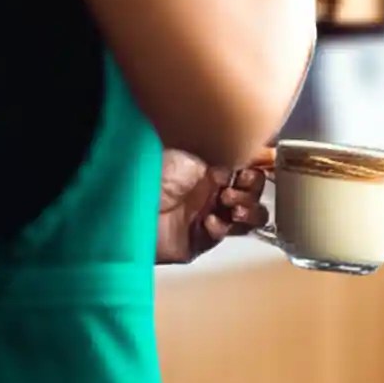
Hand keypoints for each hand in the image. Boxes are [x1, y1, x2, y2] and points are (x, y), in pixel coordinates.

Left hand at [155, 148, 273, 263]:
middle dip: (253, 190)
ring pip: (246, 220)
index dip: (261, 167)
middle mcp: (212, 190)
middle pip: (254, 194)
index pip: (250, 167)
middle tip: (238, 184)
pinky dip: (221, 228)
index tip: (262, 163)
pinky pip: (221, 237)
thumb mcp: (191, 146)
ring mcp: (206, 215)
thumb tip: (252, 142)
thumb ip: (223, 146)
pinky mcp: (196, 241)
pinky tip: (210, 220)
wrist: (121, 202)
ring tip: (229, 205)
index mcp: (213, 165)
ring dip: (247, 211)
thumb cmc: (147, 169)